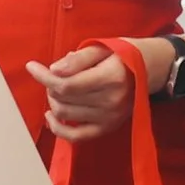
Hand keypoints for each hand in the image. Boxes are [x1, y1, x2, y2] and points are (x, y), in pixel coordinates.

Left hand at [28, 42, 153, 140]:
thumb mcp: (102, 48)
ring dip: (54, 101)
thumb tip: (53, 71)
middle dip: (51, 85)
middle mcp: (111, 101)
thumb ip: (78, 59)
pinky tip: (51, 116)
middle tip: (56, 75)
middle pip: (63, 99)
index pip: (66, 84)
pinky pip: (75, 136)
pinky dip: (58, 129)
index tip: (32, 66)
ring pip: (64, 114)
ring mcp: (110, 117)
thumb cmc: (124, 56)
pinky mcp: (108, 127)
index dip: (43, 76)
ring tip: (59, 89)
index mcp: (111, 78)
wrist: (152, 70)